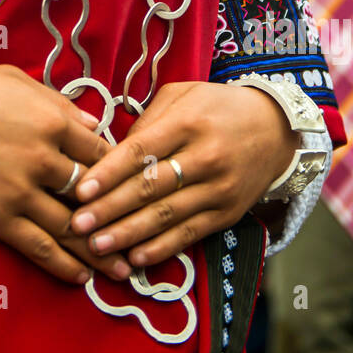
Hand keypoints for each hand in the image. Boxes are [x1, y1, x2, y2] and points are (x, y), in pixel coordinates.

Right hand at [0, 65, 134, 285]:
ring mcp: (23, 193)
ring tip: (124, 269)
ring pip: (73, 228)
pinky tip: (83, 277)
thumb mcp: (19, 81)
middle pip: (93, 193)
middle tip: (142, 232)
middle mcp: (45, 160)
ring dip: (101, 251)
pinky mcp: (1, 219)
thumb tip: (95, 125)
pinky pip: (39, 247)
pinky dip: (63, 265)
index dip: (120, 169)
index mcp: (54, 123)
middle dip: (120, 215)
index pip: (101, 152)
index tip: (133, 184)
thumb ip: (61, 104)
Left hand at [65, 80, 299, 266]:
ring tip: (97, 247)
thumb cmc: (217, 107)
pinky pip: (190, 234)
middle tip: (76, 225)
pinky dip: (162, 248)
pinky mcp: (228, 213)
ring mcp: (218, 189)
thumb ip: (147, 120)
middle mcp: (204, 157)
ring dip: (128, 235)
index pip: (140, 151)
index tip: (80, 190)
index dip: (108, 173)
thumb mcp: (182, 94)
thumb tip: (112, 150)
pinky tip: (135, 258)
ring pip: (166, 216)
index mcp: (187, 123)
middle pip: (150, 188)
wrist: (276, 127)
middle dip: (109, 210)